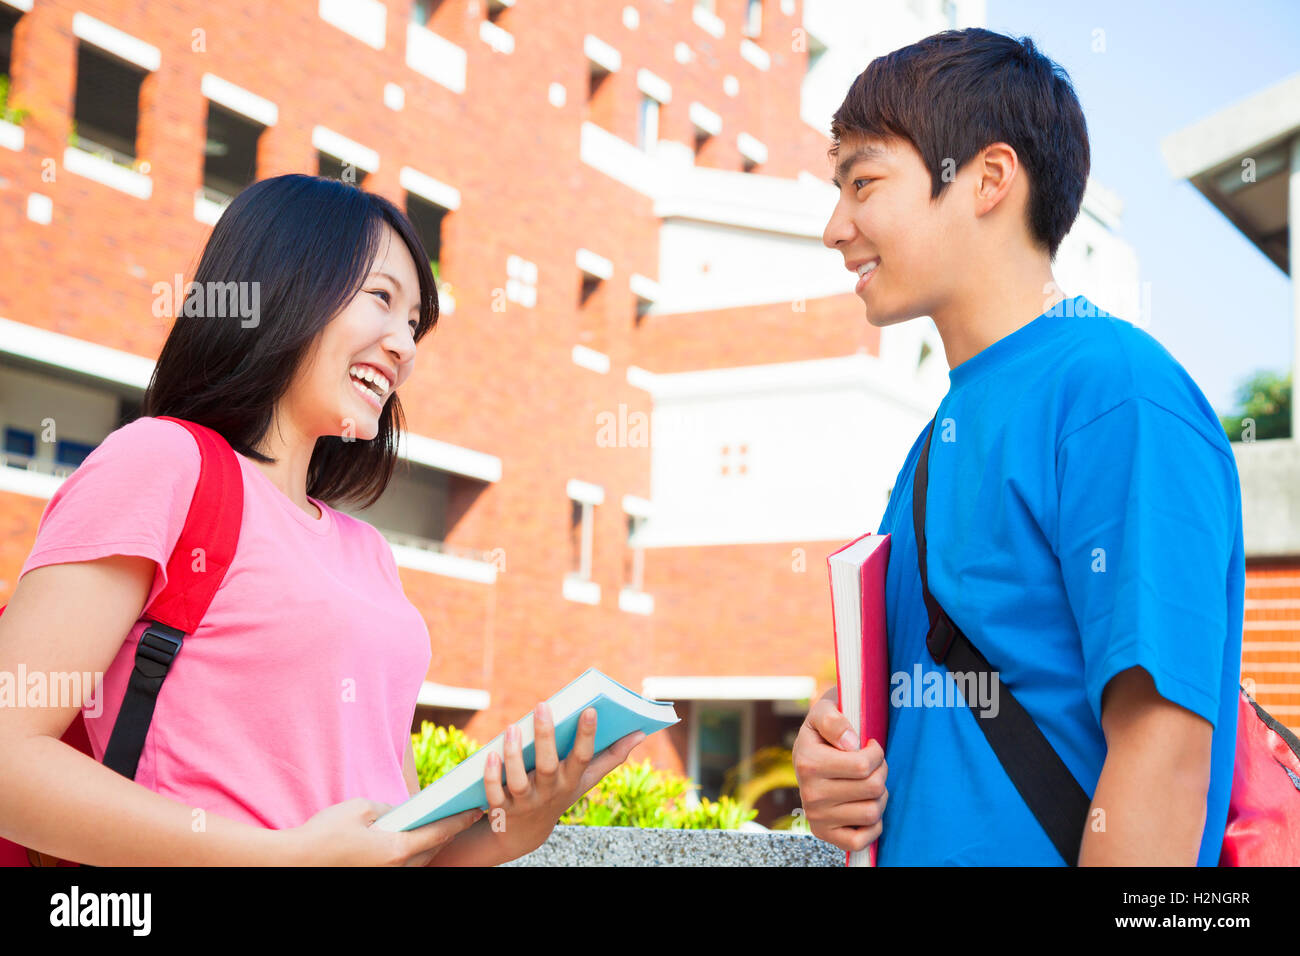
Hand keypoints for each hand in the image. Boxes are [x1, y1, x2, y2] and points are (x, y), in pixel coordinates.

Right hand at [286, 797, 482, 865]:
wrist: (294, 862)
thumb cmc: (325, 833)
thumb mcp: (360, 809)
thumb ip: (388, 808)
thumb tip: (401, 811)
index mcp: (395, 850)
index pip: (438, 833)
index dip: (459, 821)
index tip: (475, 810)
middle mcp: (396, 870)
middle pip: (433, 851)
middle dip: (448, 833)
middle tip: (462, 816)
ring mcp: (386, 877)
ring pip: (419, 863)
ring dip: (431, 846)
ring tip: (440, 828)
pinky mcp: (375, 877)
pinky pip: (403, 868)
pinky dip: (412, 855)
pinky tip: (412, 843)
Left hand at [483, 703, 644, 858]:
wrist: (525, 832)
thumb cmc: (559, 793)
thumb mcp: (585, 779)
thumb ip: (611, 757)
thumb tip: (641, 733)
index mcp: (571, 780)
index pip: (583, 757)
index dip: (588, 735)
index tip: (590, 709)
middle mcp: (549, 792)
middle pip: (548, 766)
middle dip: (546, 736)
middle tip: (543, 704)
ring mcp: (524, 801)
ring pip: (518, 780)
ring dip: (514, 754)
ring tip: (513, 728)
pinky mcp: (501, 807)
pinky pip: (494, 792)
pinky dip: (491, 775)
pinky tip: (489, 753)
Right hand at [792, 688, 887, 853]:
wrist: (809, 754)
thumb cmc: (824, 730)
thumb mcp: (825, 711)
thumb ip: (834, 719)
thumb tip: (851, 743)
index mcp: (808, 762)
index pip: (864, 765)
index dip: (877, 754)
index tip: (870, 746)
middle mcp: (809, 793)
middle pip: (872, 789)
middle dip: (880, 773)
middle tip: (873, 766)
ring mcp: (816, 816)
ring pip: (871, 813)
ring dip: (879, 797)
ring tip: (869, 785)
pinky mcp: (823, 833)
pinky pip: (860, 841)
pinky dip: (872, 827)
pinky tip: (865, 807)